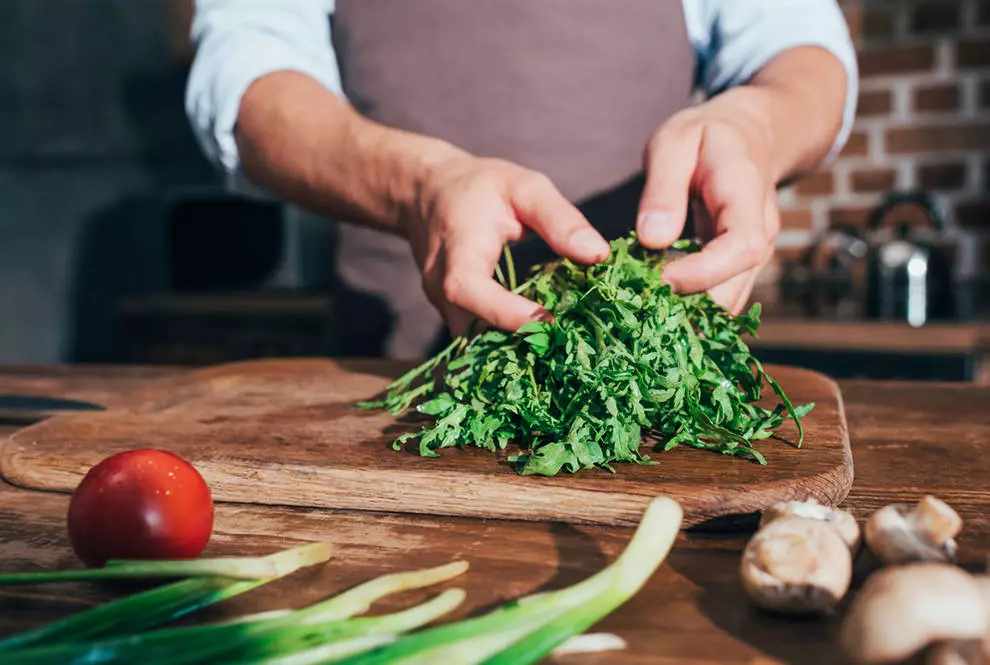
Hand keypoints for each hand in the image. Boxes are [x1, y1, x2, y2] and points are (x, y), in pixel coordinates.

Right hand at [404, 153, 609, 335]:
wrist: (427, 193)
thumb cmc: (480, 187)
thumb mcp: (524, 187)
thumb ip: (560, 220)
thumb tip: (598, 255)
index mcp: (457, 250)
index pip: (469, 289)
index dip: (504, 311)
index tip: (548, 320)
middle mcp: (440, 285)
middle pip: (473, 327)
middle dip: (519, 341)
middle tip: (568, 343)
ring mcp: (441, 305)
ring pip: (475, 341)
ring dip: (514, 348)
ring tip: (559, 346)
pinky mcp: (451, 315)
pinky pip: (477, 338)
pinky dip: (507, 343)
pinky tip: (540, 339)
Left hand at [636, 88, 780, 312]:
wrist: (748, 137)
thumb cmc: (705, 136)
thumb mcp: (674, 144)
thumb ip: (663, 189)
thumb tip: (651, 239)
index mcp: (747, 196)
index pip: (741, 246)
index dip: (702, 272)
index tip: (658, 280)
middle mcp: (761, 233)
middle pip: (735, 286)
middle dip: (687, 307)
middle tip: (635, 310)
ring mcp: (753, 256)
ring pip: (728, 303)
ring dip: (686, 316)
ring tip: (639, 318)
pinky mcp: (738, 269)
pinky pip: (718, 299)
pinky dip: (688, 311)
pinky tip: (652, 311)